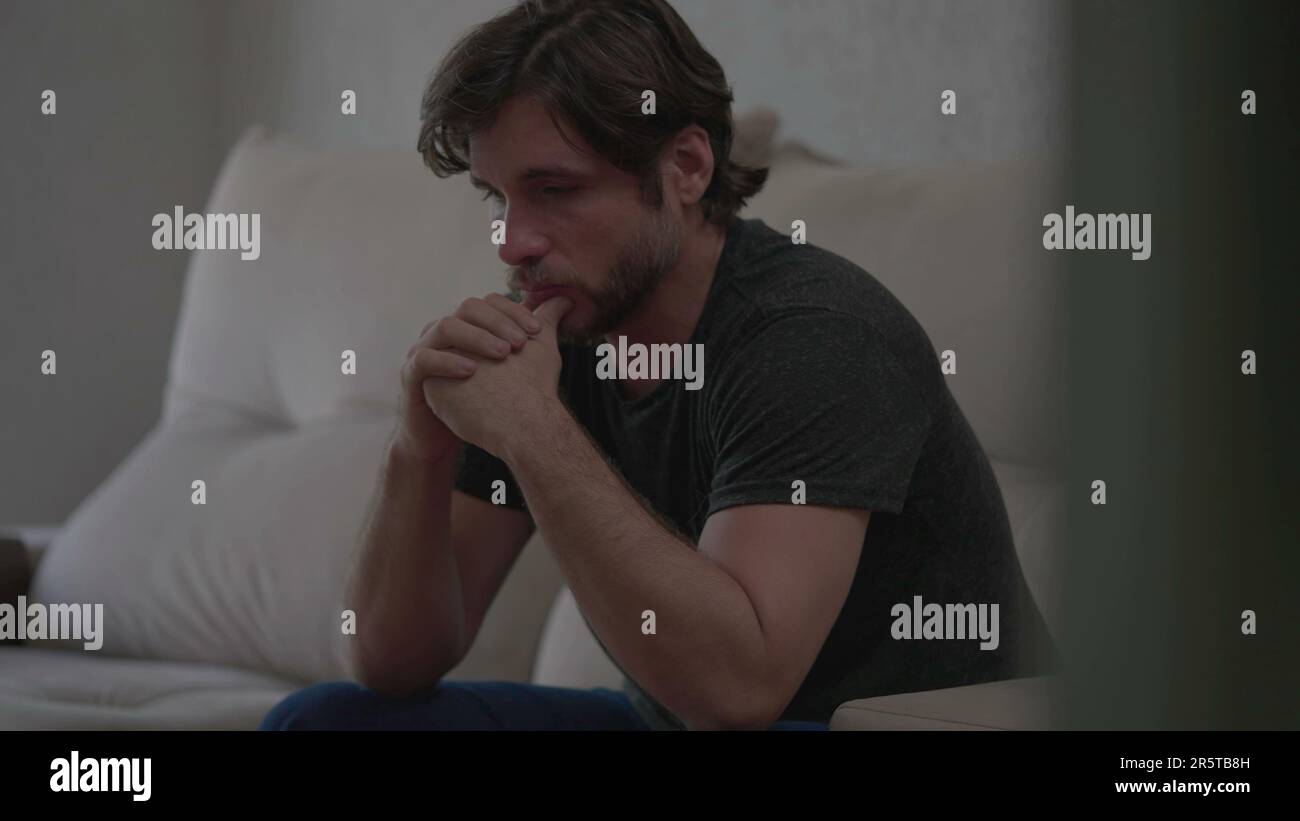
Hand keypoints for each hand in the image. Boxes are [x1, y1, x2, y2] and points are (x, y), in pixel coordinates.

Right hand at [394, 294, 543, 463]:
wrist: (445, 437)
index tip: (537, 330)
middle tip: (521, 343)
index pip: (489, 302)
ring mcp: (424, 349)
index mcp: (467, 326)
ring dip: (477, 338)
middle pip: (468, 307)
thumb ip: (539, 332)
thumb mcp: (516, 364)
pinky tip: (472, 370)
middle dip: (498, 322)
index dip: (513, 311)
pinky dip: (448, 361)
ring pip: (445, 326)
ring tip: (503, 355)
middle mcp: (444, 331)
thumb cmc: (481, 401)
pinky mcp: (411, 374)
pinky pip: (425, 358)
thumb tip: (566, 300)